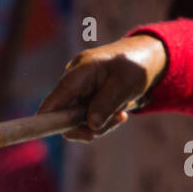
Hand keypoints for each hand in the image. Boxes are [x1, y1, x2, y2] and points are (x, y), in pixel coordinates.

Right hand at [37, 35, 166, 141]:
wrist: (144, 57)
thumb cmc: (135, 65)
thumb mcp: (125, 84)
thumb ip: (107, 104)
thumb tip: (91, 126)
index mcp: (78, 72)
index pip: (54, 101)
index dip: (48, 121)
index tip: (60, 134)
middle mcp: (71, 82)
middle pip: (62, 116)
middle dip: (85, 127)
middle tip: (116, 122)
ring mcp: (76, 92)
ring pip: (74, 122)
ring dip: (98, 125)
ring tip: (121, 116)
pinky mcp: (82, 100)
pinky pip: (84, 119)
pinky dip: (100, 122)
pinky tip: (118, 113)